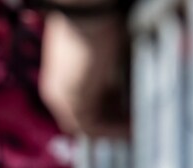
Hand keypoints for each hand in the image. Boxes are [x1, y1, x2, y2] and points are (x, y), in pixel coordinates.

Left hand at [40, 11, 129, 136]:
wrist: (87, 11)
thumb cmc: (100, 24)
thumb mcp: (105, 54)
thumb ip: (110, 74)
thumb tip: (127, 86)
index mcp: (60, 81)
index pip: (81, 108)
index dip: (105, 115)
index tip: (127, 117)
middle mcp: (57, 92)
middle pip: (83, 120)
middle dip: (110, 124)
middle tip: (134, 126)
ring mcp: (63, 97)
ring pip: (86, 126)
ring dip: (112, 130)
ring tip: (136, 129)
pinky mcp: (74, 99)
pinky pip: (91, 126)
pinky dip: (112, 130)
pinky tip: (131, 127)